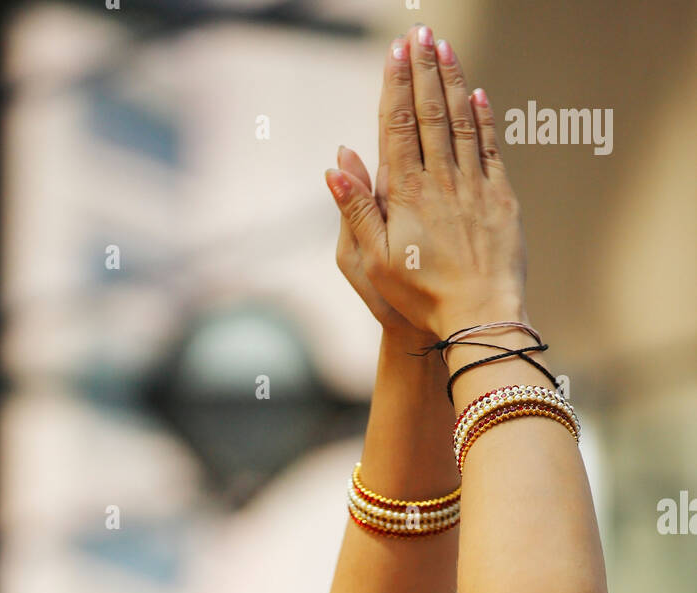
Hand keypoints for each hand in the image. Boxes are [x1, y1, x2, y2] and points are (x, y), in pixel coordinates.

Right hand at [326, 27, 527, 340]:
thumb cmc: (419, 296)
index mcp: (407, 193)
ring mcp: (474, 186)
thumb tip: (337, 160)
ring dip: (452, 81)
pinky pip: (490, 149)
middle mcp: (442, 181)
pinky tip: (477, 94)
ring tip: (444, 47)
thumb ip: (355, 208)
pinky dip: (483, 118)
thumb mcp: (372, 260)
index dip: (396, 84)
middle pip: (430, 112)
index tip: (394, 51)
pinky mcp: (500, 199)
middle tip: (419, 31)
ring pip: (461, 122)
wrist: (479, 316)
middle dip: (423, 69)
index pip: (398, 125)